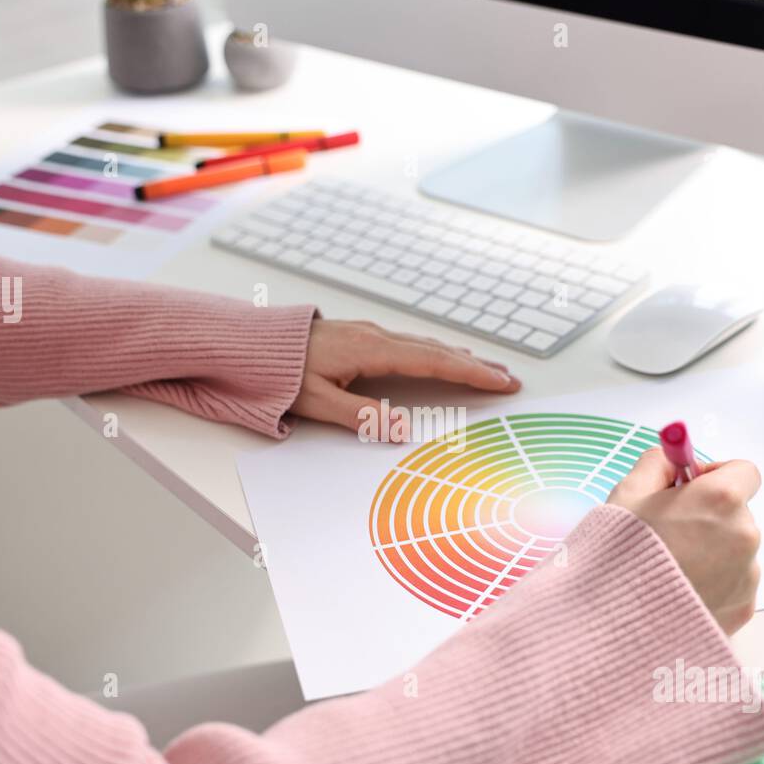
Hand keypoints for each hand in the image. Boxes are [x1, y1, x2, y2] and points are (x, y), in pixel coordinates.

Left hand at [290, 319, 520, 432]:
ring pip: (425, 345)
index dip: (470, 372)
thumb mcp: (317, 402)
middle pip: (437, 350)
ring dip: (459, 357)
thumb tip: (402, 429)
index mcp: (371, 351)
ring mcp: (370, 334)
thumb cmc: (281, 373)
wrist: (253, 344)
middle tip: (511, 378)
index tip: (501, 380)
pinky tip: (443, 356)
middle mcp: (376, 337)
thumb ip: (361, 416)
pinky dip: (437, 352)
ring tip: (488, 368)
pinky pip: (410, 344)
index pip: (432, 362)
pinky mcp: (362, 337)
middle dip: (476, 365)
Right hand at [609, 448, 761, 633]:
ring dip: (712, 552)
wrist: (617, 620)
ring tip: (670, 568)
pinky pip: (733, 584)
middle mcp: (745, 534)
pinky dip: (713, 583)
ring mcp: (747, 574)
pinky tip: (679, 589)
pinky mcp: (743, 607)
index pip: (744, 472)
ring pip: (735, 550)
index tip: (691, 486)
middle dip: (709, 517)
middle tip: (670, 531)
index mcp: (722, 499)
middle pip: (737, 513)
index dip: (716, 475)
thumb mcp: (628, 493)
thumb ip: (656, 465)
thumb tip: (670, 460)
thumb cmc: (621, 555)